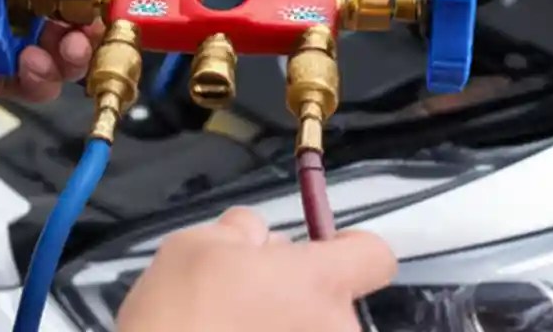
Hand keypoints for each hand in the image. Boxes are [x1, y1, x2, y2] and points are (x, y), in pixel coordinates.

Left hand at [0, 0, 105, 100]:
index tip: (107, 6)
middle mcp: (25, 8)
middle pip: (81, 28)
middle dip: (89, 33)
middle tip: (83, 34)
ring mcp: (14, 44)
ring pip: (65, 61)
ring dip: (68, 58)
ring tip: (54, 49)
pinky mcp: (0, 77)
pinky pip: (38, 87)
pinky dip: (40, 79)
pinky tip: (26, 63)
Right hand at [117, 208, 396, 331]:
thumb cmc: (178, 318)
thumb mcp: (195, 244)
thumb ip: (239, 231)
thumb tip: (254, 236)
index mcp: (319, 282)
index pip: (375, 256)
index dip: (347, 249)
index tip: (316, 251)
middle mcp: (335, 330)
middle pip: (335, 302)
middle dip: (298, 296)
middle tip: (245, 297)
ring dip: (281, 329)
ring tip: (231, 329)